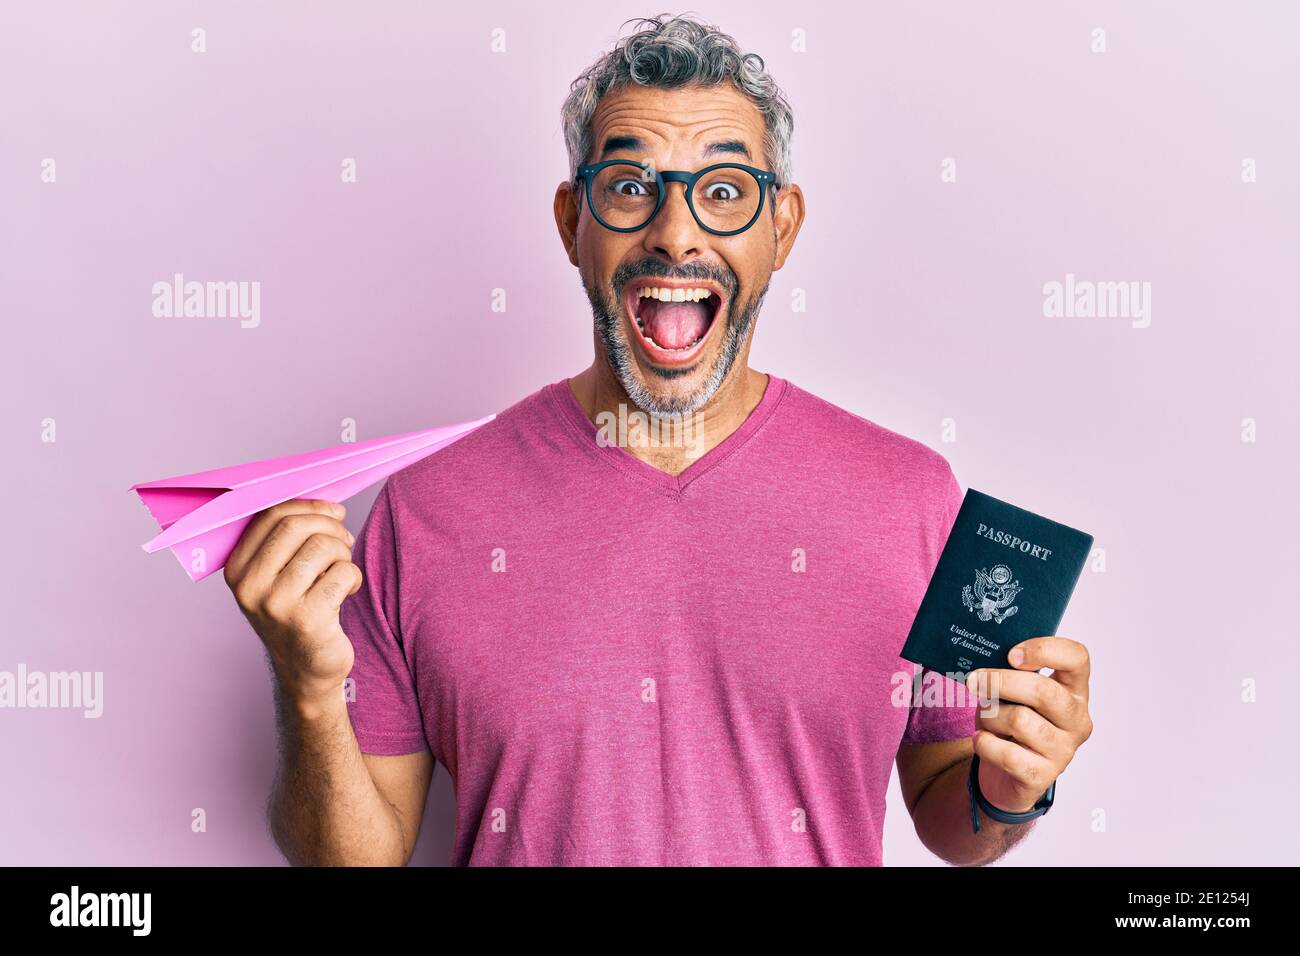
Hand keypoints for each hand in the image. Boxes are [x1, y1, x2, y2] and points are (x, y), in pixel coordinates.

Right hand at [223, 499, 361, 710]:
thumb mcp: (277, 578)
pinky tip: (347, 591)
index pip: (270, 515)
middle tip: (345, 541)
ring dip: (344, 553)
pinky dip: (353, 577)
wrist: (307, 672)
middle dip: (330, 527)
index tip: (333, 511)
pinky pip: (344, 572)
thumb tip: (323, 501)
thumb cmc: (297, 613)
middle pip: (296, 526)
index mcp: (237, 569)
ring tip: (343, 569)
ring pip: (323, 547)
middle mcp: (250, 587)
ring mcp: (276, 604)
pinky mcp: (308, 619)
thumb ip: (286, 541)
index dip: (309, 506)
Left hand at [964, 636, 1092, 813]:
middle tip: (974, 681)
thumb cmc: (1010, 721)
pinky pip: (1007, 754)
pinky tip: (981, 740)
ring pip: (1020, 721)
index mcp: (1073, 690)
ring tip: (985, 719)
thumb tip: (984, 667)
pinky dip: (984, 743)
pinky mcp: (1043, 776)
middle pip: (1043, 691)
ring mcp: (1063, 750)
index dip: (1044, 650)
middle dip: (1000, 682)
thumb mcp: (1014, 692)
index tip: (1011, 655)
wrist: (1008, 773)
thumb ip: (1009, 674)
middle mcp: (1076, 719)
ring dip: (990, 716)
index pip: (1076, 658)